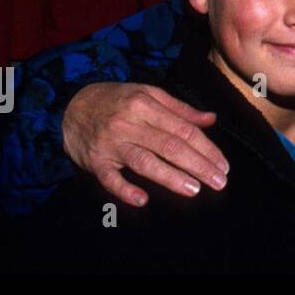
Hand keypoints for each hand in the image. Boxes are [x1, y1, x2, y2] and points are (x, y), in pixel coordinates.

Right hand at [62, 83, 228, 206]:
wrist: (71, 105)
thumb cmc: (117, 100)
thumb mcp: (149, 94)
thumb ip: (180, 109)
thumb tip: (211, 119)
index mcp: (146, 105)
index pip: (183, 130)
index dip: (206, 148)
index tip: (223, 164)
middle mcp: (130, 123)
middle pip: (169, 146)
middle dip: (198, 165)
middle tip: (219, 181)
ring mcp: (112, 143)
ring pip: (145, 162)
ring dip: (171, 177)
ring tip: (194, 189)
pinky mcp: (95, 161)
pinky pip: (110, 179)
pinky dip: (124, 190)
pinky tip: (142, 200)